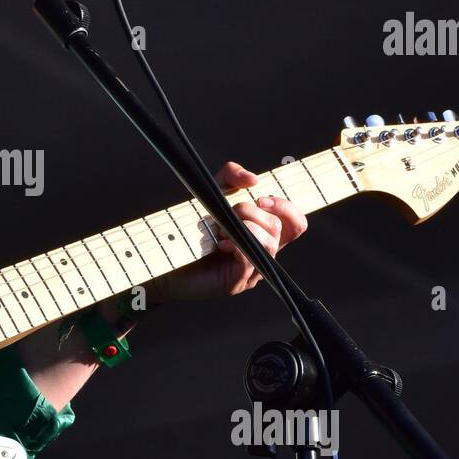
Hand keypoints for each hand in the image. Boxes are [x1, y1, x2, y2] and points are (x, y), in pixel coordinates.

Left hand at [147, 161, 307, 302]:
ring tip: (221, 228)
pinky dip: (237, 244)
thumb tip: (253, 178)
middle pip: (281, 229)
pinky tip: (220, 242)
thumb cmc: (189, 229)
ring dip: (245, 227)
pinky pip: (250, 260)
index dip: (286, 207)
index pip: (294, 223)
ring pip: (269, 244)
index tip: (262, 197)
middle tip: (232, 211)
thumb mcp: (212, 193)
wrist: (164, 255)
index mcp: (262, 234)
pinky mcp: (236, 282)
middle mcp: (260, 252)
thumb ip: (231, 176)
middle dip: (255, 212)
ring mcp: (251, 270)